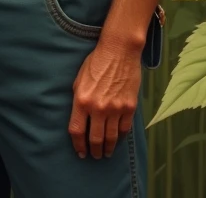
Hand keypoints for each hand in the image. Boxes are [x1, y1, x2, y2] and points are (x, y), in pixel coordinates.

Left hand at [68, 43, 141, 159]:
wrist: (119, 50)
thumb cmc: (96, 62)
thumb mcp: (79, 79)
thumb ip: (78, 100)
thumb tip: (80, 119)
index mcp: (82, 100)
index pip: (77, 131)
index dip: (78, 145)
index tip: (80, 152)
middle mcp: (98, 108)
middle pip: (95, 139)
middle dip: (93, 151)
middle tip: (94, 156)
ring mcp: (115, 109)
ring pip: (110, 138)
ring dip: (107, 149)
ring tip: (105, 153)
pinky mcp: (129, 107)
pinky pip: (124, 129)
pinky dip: (120, 137)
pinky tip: (117, 139)